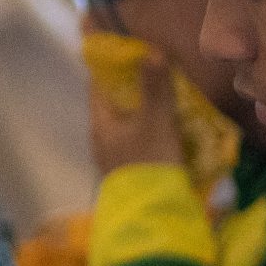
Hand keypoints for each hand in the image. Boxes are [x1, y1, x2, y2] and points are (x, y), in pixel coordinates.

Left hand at [89, 47, 186, 174]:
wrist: (153, 213)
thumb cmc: (148, 162)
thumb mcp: (154, 121)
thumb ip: (154, 88)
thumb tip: (150, 52)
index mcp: (100, 124)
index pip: (97, 88)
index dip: (109, 69)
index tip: (126, 52)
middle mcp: (102, 141)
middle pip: (113, 107)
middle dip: (130, 90)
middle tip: (152, 71)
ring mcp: (115, 159)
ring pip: (126, 125)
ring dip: (142, 111)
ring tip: (164, 97)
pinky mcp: (132, 172)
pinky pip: (138, 143)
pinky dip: (150, 131)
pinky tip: (167, 129)